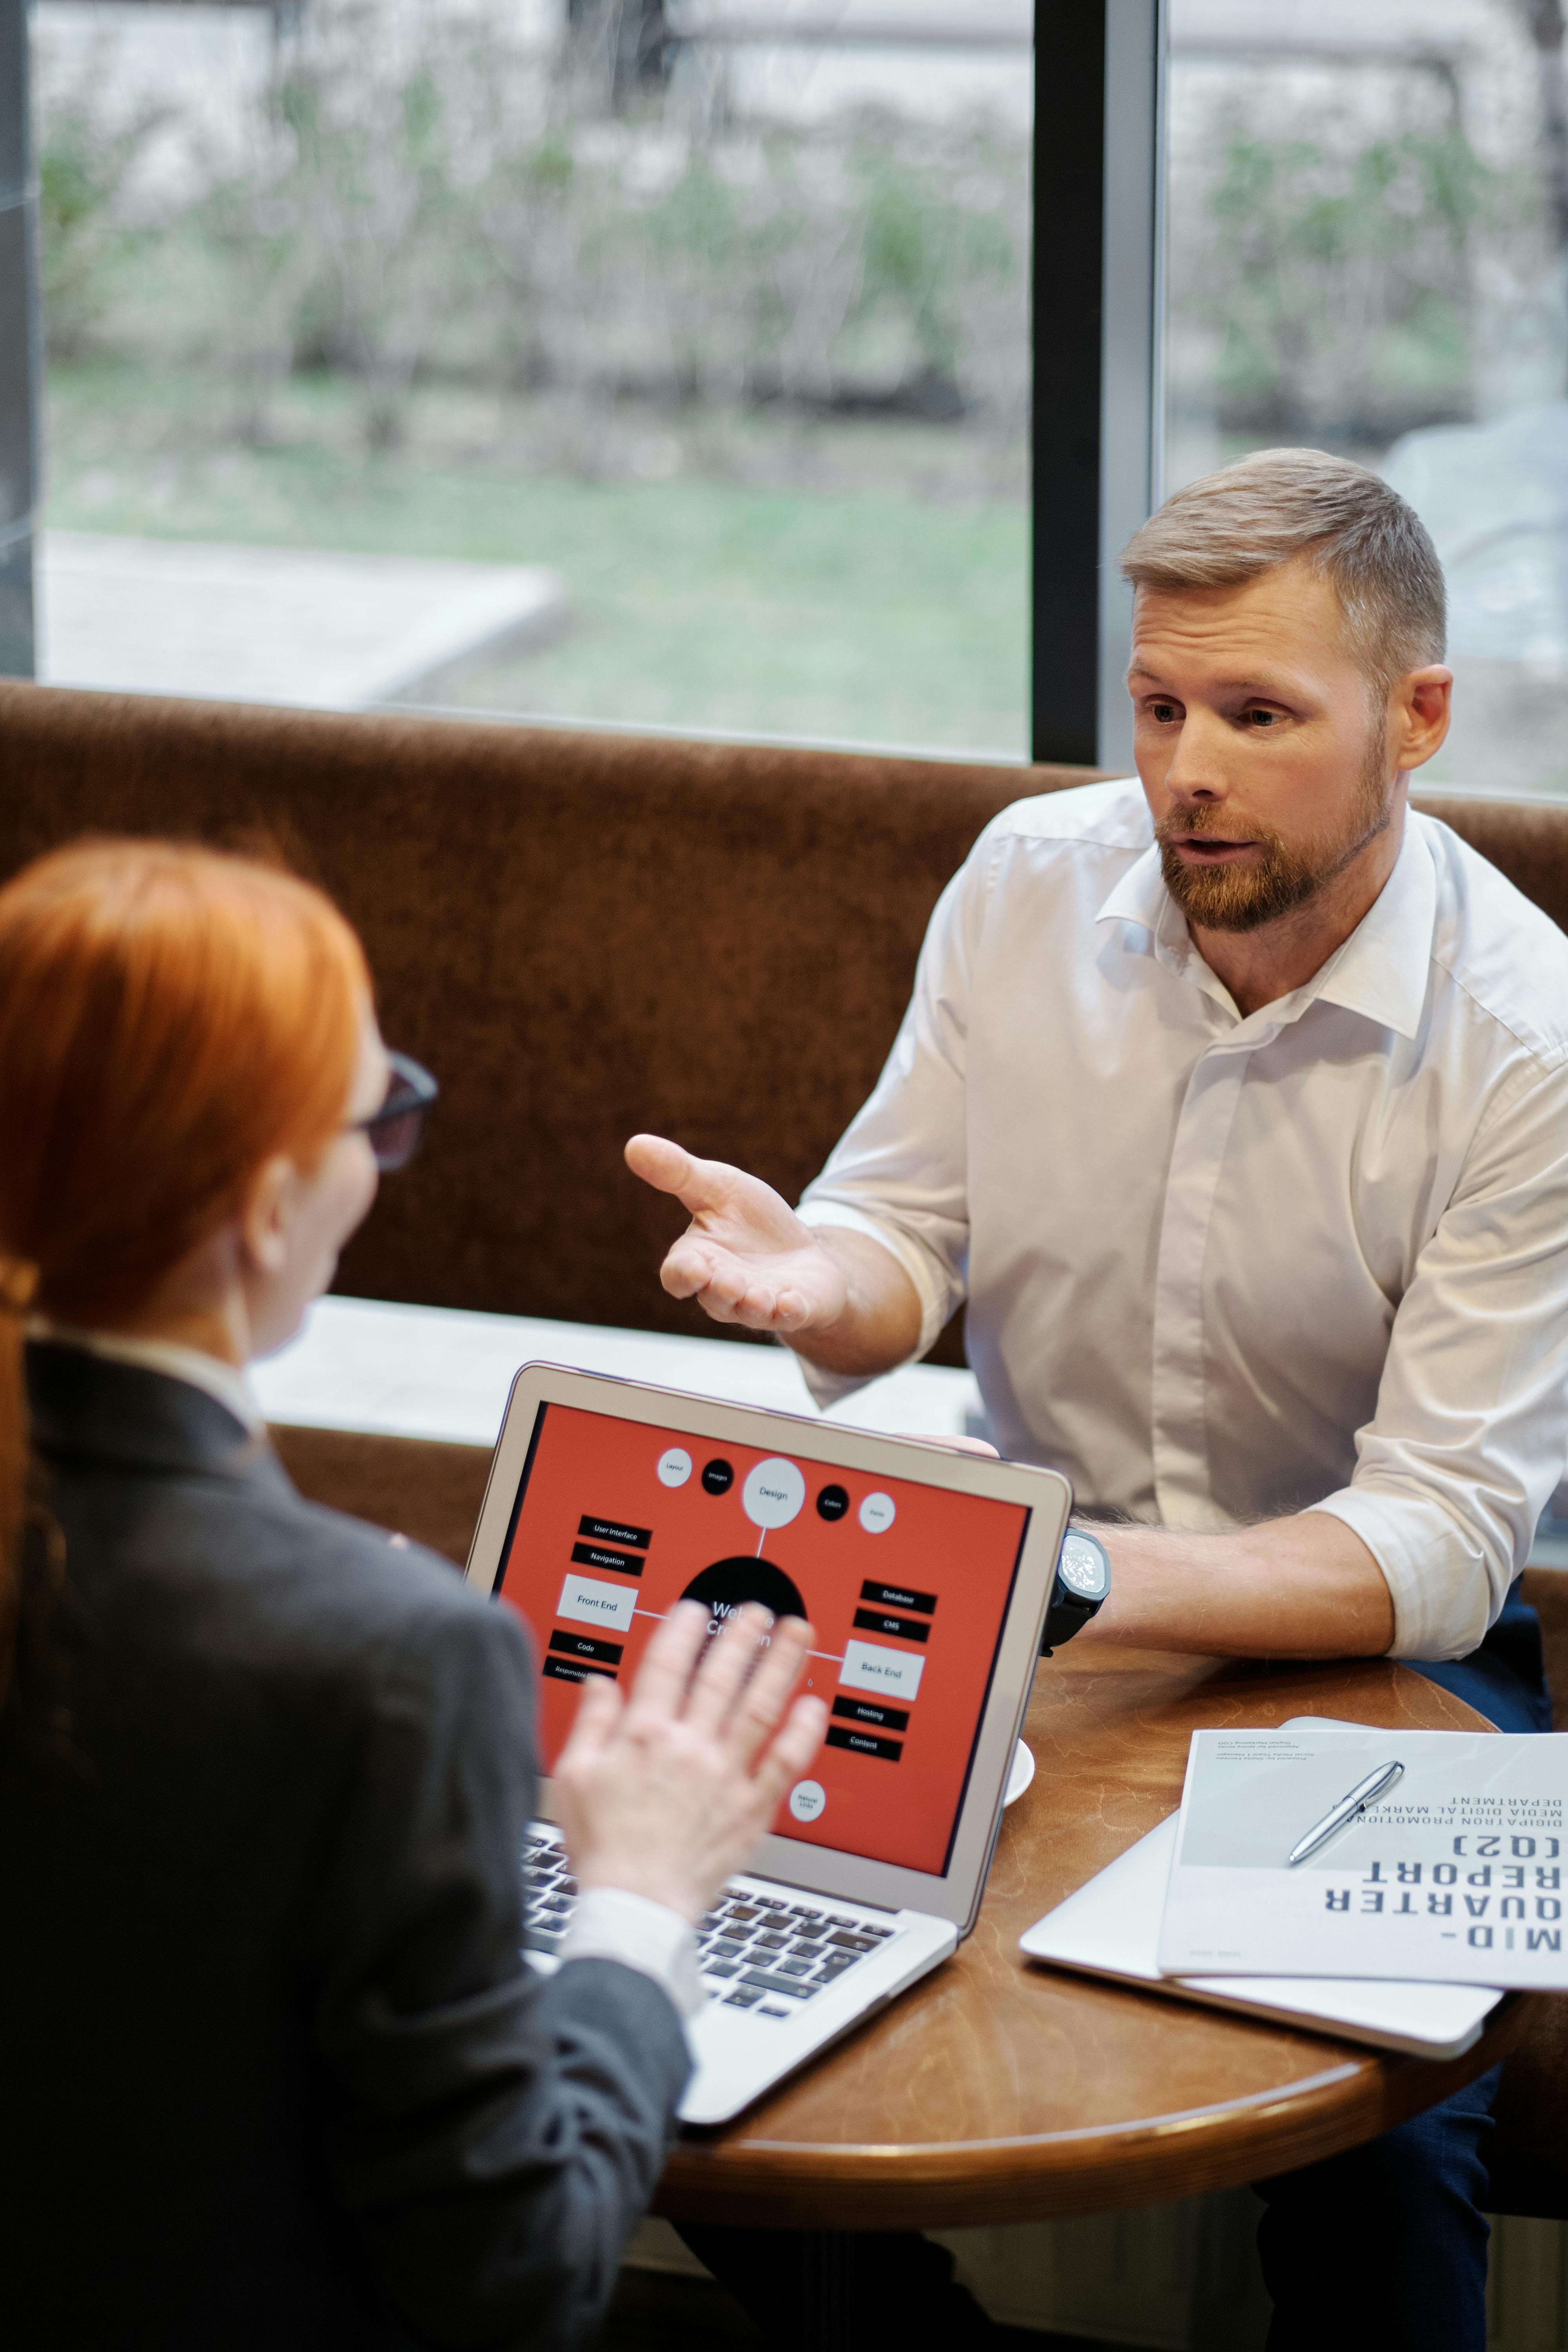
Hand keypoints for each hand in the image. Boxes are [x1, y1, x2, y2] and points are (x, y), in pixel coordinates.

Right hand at [552, 1599, 828, 1921]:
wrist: (636, 1907)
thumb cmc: (604, 1848)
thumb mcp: (573, 1778)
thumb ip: (591, 1724)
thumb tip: (599, 1684)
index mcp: (643, 1736)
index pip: (667, 1666)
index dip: (682, 1630)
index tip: (696, 1610)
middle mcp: (689, 1748)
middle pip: (721, 1677)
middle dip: (742, 1636)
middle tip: (759, 1610)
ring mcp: (725, 1776)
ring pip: (760, 1707)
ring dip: (782, 1665)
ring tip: (798, 1633)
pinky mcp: (751, 1808)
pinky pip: (785, 1763)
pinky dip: (803, 1732)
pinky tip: (815, 1706)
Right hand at [625, 1133, 849, 1335]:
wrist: (800, 1246)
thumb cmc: (750, 1220)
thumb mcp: (717, 1187)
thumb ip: (678, 1173)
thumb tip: (633, 1144)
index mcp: (699, 1260)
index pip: (678, 1276)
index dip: (683, 1275)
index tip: (694, 1266)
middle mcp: (724, 1289)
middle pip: (713, 1299)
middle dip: (720, 1292)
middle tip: (730, 1282)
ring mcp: (760, 1303)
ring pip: (748, 1312)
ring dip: (752, 1306)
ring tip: (758, 1296)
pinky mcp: (794, 1308)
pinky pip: (790, 1317)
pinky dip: (790, 1311)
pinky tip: (793, 1302)